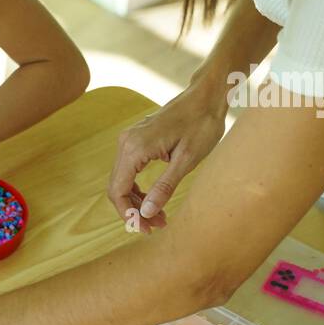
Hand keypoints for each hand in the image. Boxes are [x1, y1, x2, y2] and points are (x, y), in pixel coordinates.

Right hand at [108, 79, 228, 233]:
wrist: (206, 96)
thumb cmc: (202, 124)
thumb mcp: (187, 160)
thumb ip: (164, 187)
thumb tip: (147, 212)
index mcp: (135, 148)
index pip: (118, 190)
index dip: (128, 214)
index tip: (145, 229)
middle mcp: (126, 143)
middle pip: (117, 187)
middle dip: (133, 210)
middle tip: (155, 226)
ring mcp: (129, 140)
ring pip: (122, 180)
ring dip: (136, 201)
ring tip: (158, 217)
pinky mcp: (136, 140)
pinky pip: (129, 170)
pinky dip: (138, 188)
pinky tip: (153, 198)